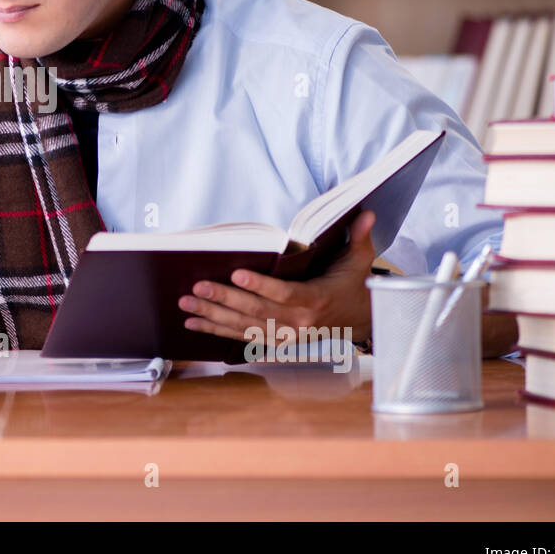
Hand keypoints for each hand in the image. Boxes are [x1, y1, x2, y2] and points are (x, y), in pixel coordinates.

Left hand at [179, 209, 376, 346]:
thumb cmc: (354, 284)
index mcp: (316, 300)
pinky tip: (193, 325)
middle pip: (257, 312)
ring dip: (213, 317)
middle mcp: (299, 322)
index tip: (235, 274)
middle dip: (224, 300)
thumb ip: (360, 237)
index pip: (284, 295)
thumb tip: (367, 212)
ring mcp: (286, 335)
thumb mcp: (360, 260)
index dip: (260, 286)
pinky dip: (217, 332)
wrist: (362, 320)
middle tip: (197, 288)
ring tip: (186, 306)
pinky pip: (243, 338)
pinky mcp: (277, 341)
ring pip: (245, 327)